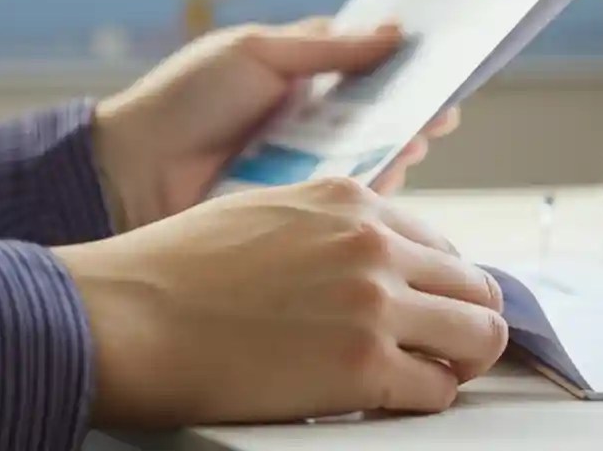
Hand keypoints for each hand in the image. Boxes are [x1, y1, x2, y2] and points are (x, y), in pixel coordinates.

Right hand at [53, 177, 507, 426]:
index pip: (442, 248)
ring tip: (426, 378)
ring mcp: (375, 302)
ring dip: (461, 362)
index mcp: (354, 202)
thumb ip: (329, 228)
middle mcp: (375, 244)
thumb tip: (369, 256)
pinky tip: (390, 401)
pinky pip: (438, 390)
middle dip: (466, 324)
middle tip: (442, 353)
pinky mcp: (363, 364)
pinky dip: (425, 400)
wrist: (122, 317)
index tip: (425, 314)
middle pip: (477, 289)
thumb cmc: (173, 271)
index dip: (439, 289)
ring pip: (480, 335)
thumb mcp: (267, 212)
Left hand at [93, 18, 459, 230]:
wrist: (126, 172)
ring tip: (418, 139)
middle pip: (381, 118)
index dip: (406, 70)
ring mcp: (307, 170)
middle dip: (414, 113)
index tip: (443, 68)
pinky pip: (349, 198)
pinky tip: (389, 174)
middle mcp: (312, 126)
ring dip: (400, 149)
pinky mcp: (300, 211)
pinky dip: (374, 187)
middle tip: (441, 112)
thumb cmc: (185, 101)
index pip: (370, 73)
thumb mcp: (257, 54)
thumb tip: (395, 30)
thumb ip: (327, 46)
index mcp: (302, 81)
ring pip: (373, 159)